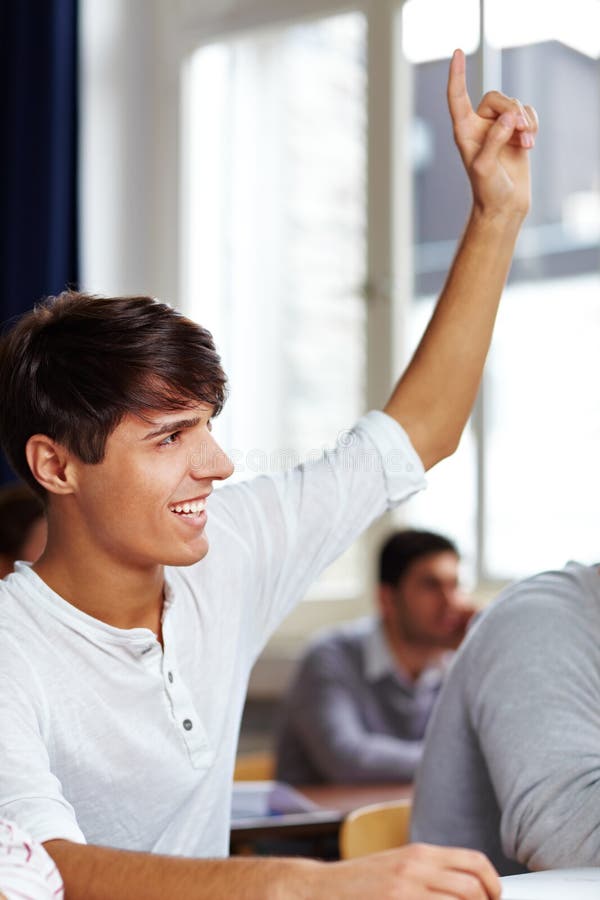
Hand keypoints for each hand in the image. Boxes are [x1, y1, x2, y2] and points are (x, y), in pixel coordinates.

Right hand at [315, 843, 500, 898]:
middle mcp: (415, 868)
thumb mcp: (399, 866)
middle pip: (472, 888)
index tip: (494, 898)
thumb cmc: (362, 883)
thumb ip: (431, 872)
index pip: (473, 862)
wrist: (323, 890)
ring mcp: (405, 891)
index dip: (492, 883)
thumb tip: (470, 888)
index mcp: (419, 853)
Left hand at [448, 49, 537, 219]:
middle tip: (520, 131)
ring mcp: (498, 126)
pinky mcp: (516, 131)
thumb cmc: (487, 189)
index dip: (457, 75)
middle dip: (511, 110)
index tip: (458, 53)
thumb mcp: (484, 166)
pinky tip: (530, 143)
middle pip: (496, 97)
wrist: (504, 204)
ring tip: (526, 143)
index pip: (457, 97)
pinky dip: (532, 124)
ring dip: (524, 122)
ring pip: (514, 105)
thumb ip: (494, 139)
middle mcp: (479, 124)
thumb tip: (509, 116)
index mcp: (464, 130)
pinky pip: (527, 112)